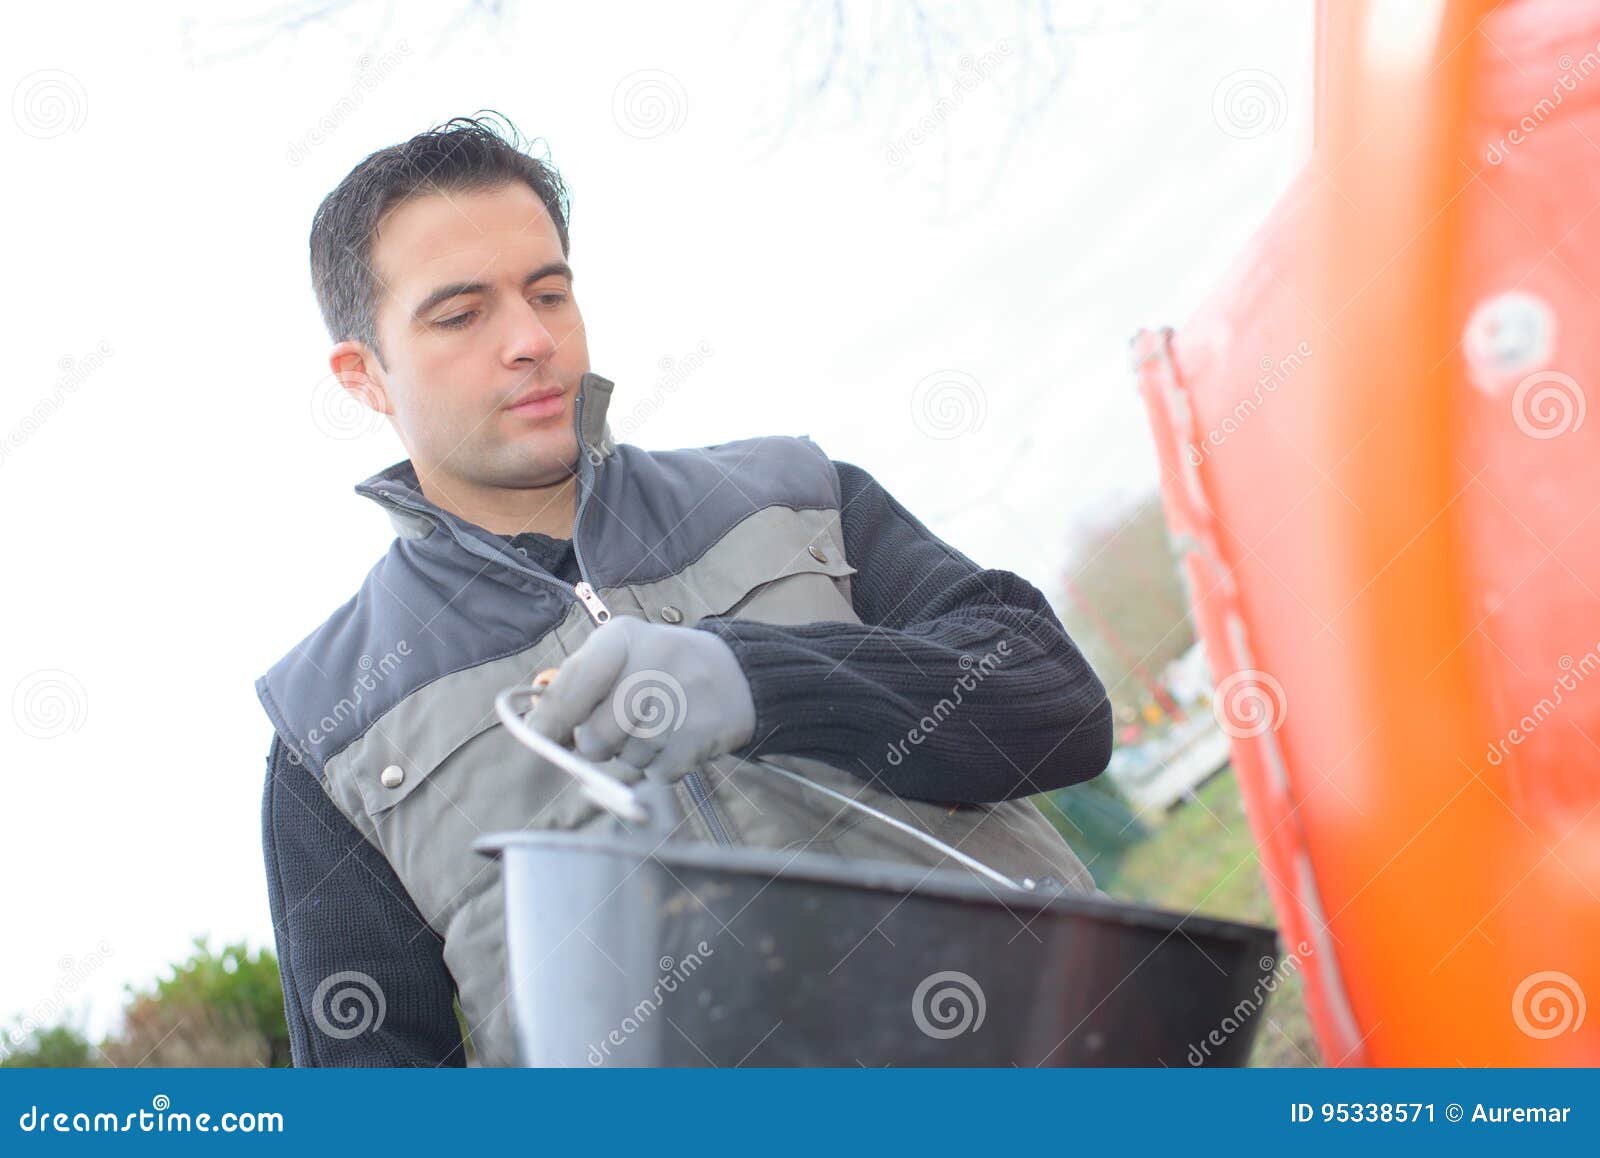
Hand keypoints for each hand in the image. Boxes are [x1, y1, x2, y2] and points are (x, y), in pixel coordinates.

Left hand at [528, 616, 755, 780]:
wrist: (735, 677)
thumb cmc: (660, 668)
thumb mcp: (620, 655)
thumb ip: (577, 685)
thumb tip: (536, 728)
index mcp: (621, 638)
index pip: (572, 687)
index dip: (548, 720)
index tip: (537, 736)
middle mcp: (650, 666)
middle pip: (594, 737)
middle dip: (598, 744)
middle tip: (618, 728)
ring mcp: (677, 704)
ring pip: (625, 758)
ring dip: (634, 753)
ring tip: (657, 724)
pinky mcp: (697, 738)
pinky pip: (655, 772)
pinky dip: (660, 764)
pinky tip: (676, 737)